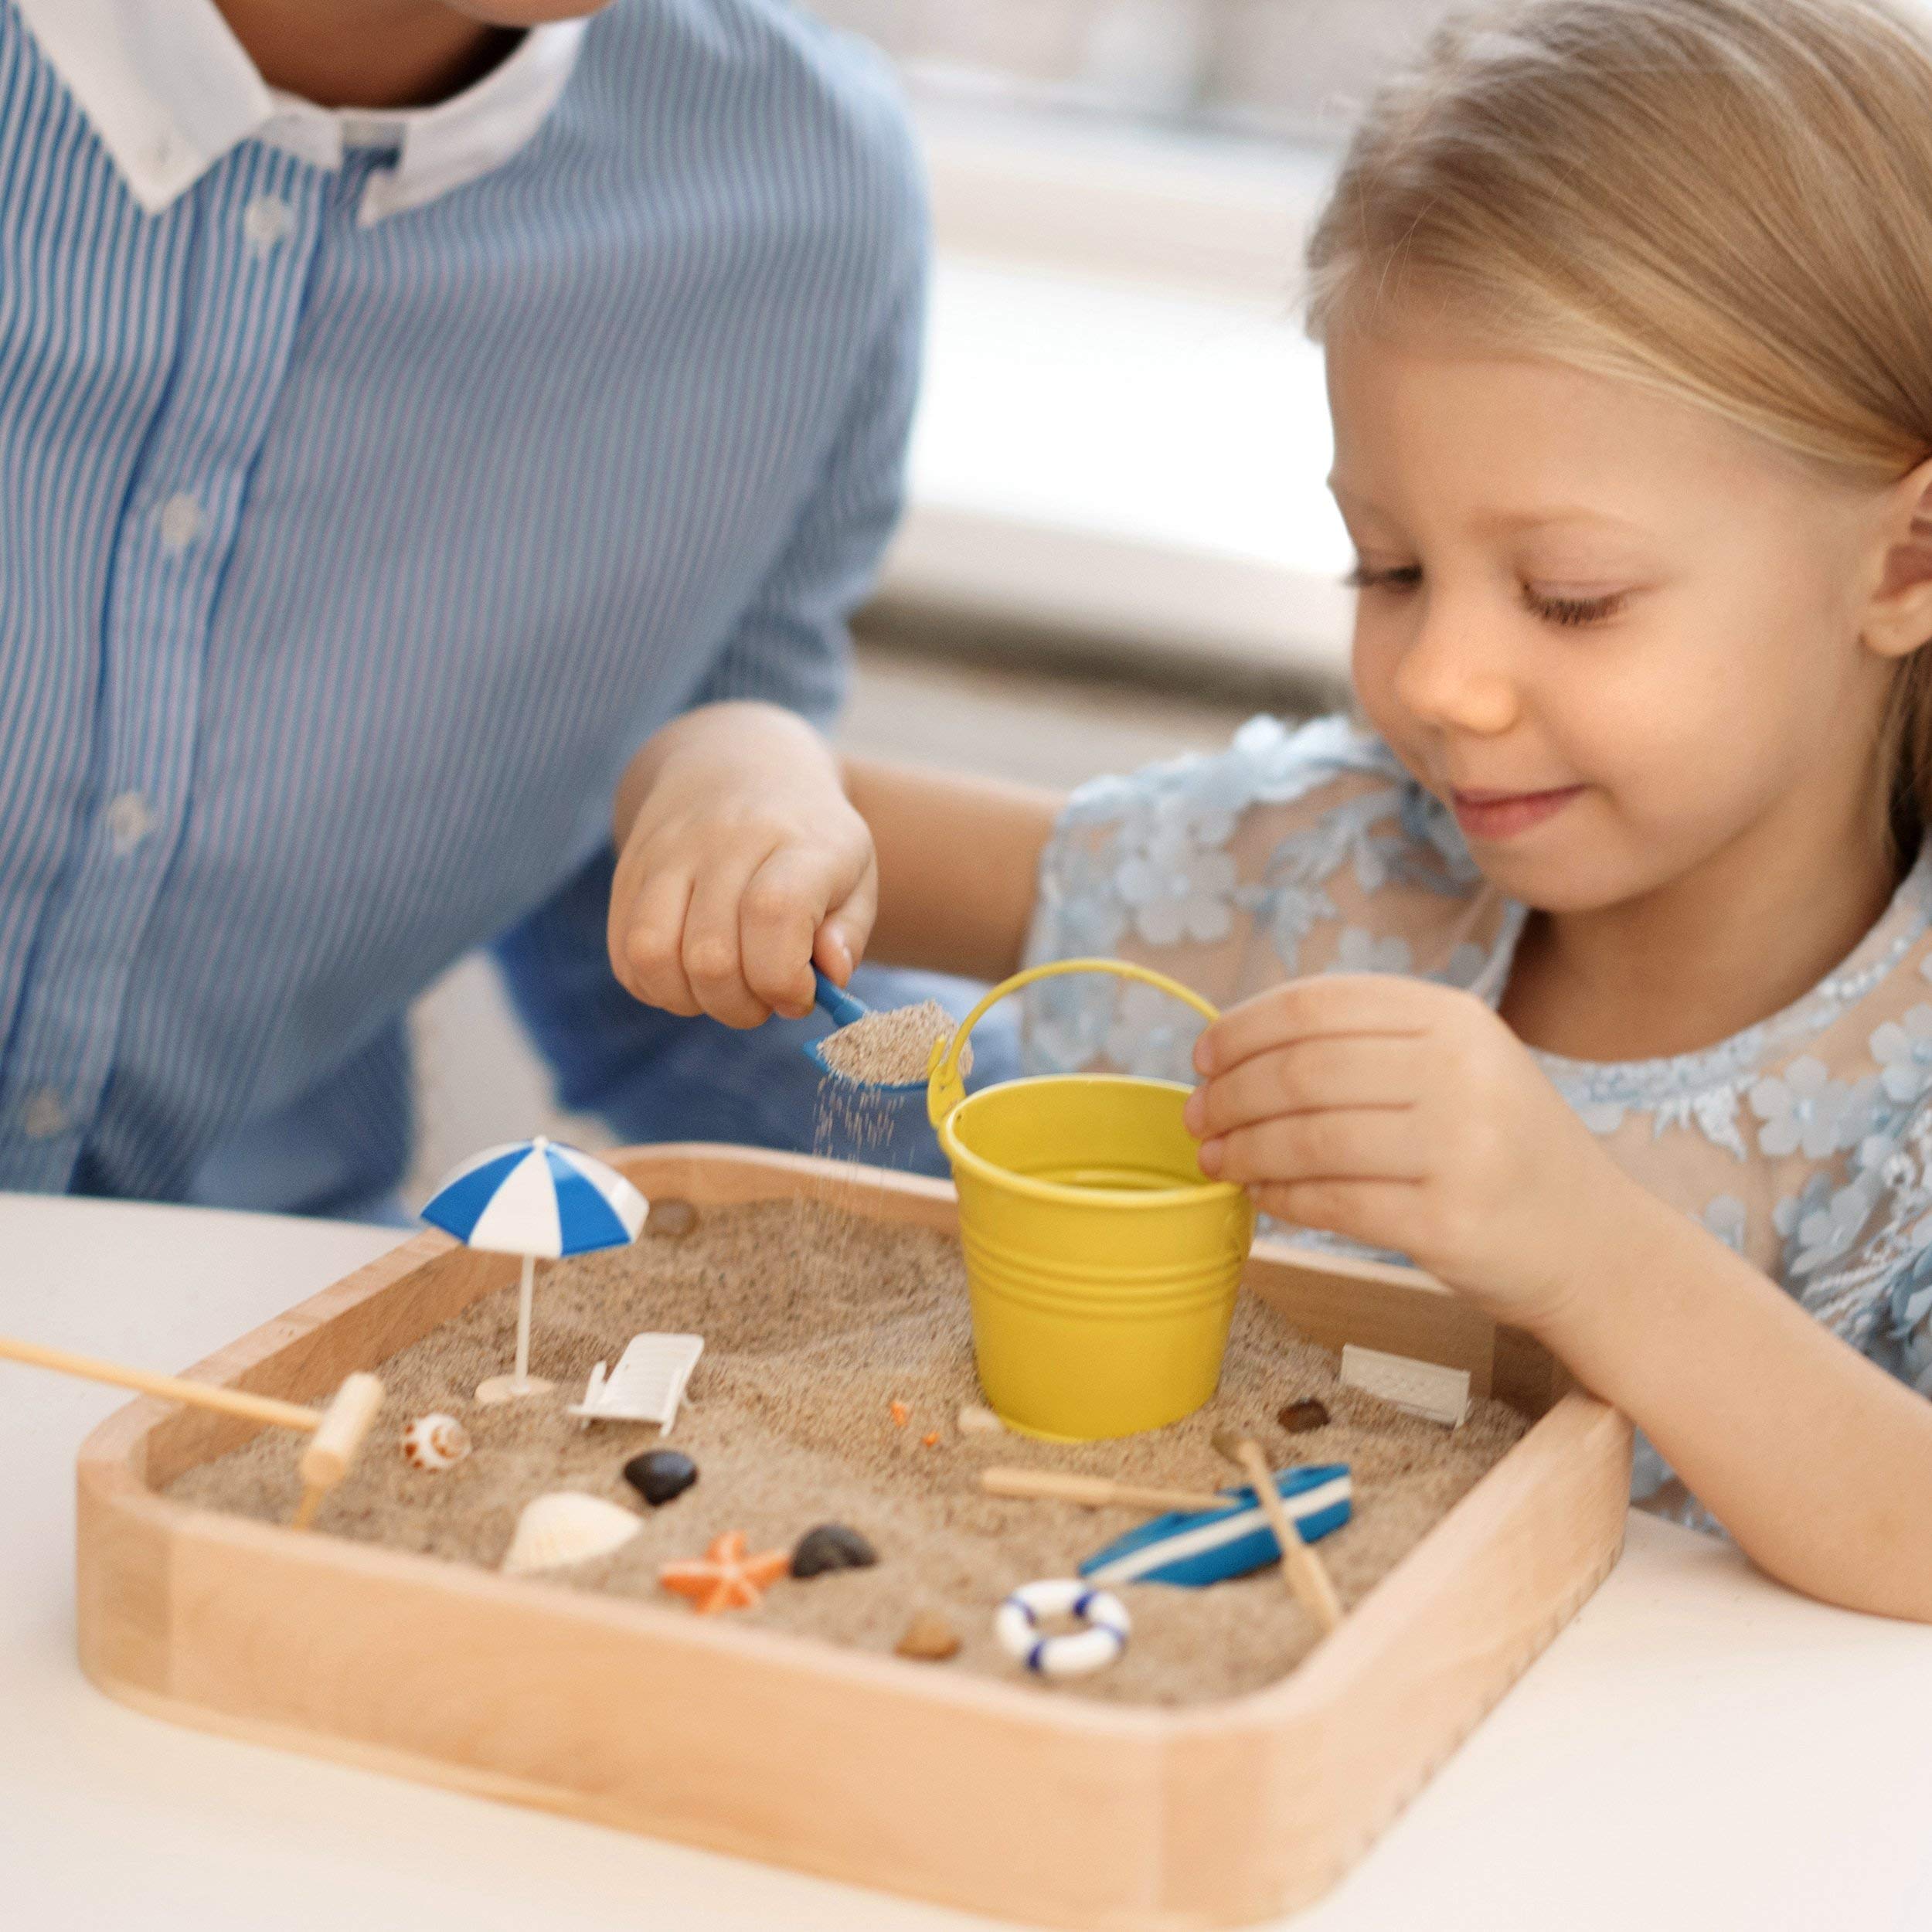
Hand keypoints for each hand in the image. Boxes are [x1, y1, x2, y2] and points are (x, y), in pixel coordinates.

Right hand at [607, 704, 876, 1027]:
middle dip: (741, 1005)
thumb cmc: (805, 838)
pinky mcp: (627, 869)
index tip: (801, 992)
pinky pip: (623, 954)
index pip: (774, 914)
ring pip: (651, 955)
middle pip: (711, 954)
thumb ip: (849, 932)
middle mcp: (724, 839)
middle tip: (764, 996)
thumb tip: (829, 979)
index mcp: (796, 840)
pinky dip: (655, 986)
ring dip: (690, 999)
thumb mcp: (854, 872)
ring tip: (722, 989)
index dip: (783, 977)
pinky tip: (689, 974)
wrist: (735, 762)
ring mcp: (666, 851)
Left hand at [1182, 974, 1639, 1327]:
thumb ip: (1367, 1045)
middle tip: (1196, 1118)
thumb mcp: (1457, 1067)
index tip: (1202, 1056)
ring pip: (1308, 1136)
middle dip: (1230, 1093)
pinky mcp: (1450, 1221)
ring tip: (1215, 1160)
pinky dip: (1281, 1196)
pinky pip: (1332, 1201)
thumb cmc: (1500, 1150)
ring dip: (1244, 1148)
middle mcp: (1461, 1071)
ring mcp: (1461, 1146)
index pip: (1317, 1004)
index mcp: (1454, 1018)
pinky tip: (1263, 1195)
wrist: (1592, 1242)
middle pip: (1302, 1069)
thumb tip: (1237, 1047)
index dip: (1243, 1027)